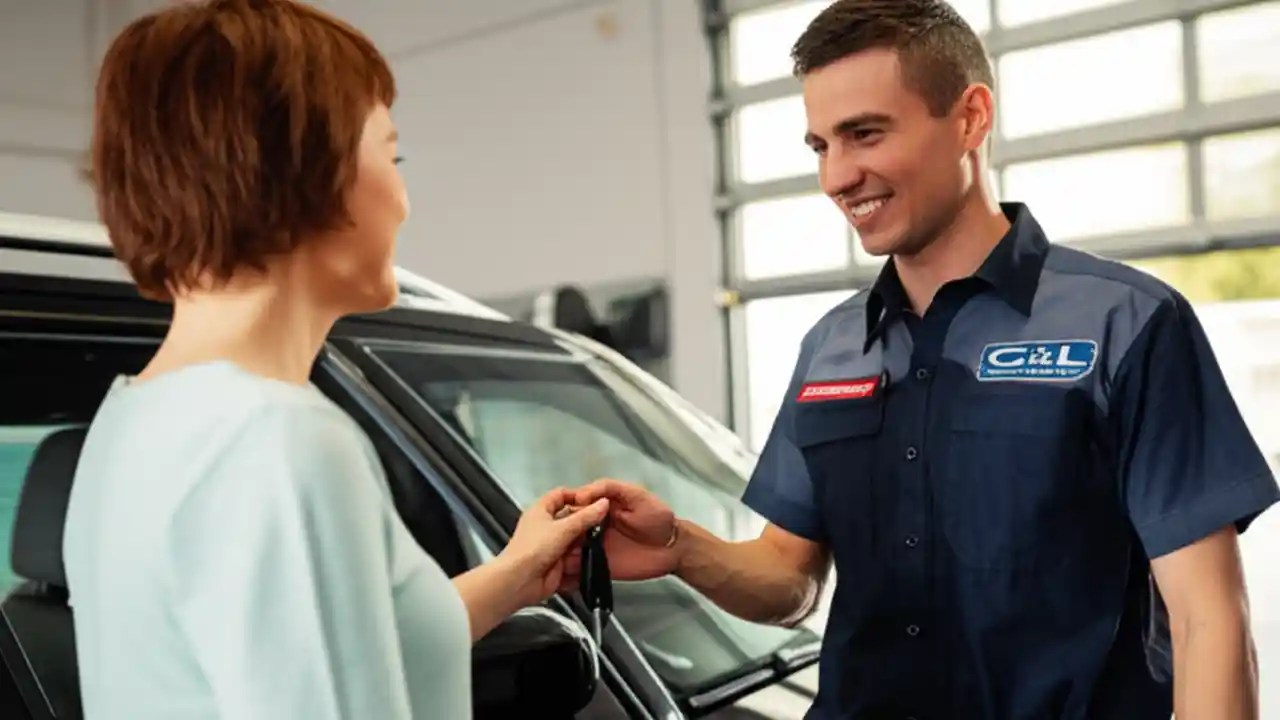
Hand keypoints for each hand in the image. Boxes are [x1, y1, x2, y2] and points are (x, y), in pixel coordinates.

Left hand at [498, 488, 609, 606]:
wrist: (520, 581)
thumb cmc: (530, 550)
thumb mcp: (563, 528)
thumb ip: (585, 517)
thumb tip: (602, 504)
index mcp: (540, 511)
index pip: (561, 495)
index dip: (578, 495)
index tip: (595, 500)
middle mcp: (545, 528)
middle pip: (571, 519)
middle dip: (586, 523)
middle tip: (604, 523)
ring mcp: (550, 547)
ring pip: (575, 541)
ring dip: (585, 544)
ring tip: (600, 543)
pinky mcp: (556, 565)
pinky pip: (574, 560)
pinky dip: (582, 561)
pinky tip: (592, 559)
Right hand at [568, 478, 679, 582]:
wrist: (673, 548)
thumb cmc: (657, 518)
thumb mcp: (636, 495)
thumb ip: (609, 488)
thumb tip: (580, 494)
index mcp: (598, 506)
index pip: (573, 504)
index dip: (565, 507)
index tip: (561, 512)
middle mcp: (592, 525)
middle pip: (565, 526)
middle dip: (558, 529)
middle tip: (558, 535)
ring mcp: (593, 546)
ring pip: (566, 546)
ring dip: (560, 548)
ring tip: (557, 551)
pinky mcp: (598, 565)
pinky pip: (577, 566)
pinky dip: (567, 567)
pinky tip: (562, 566)